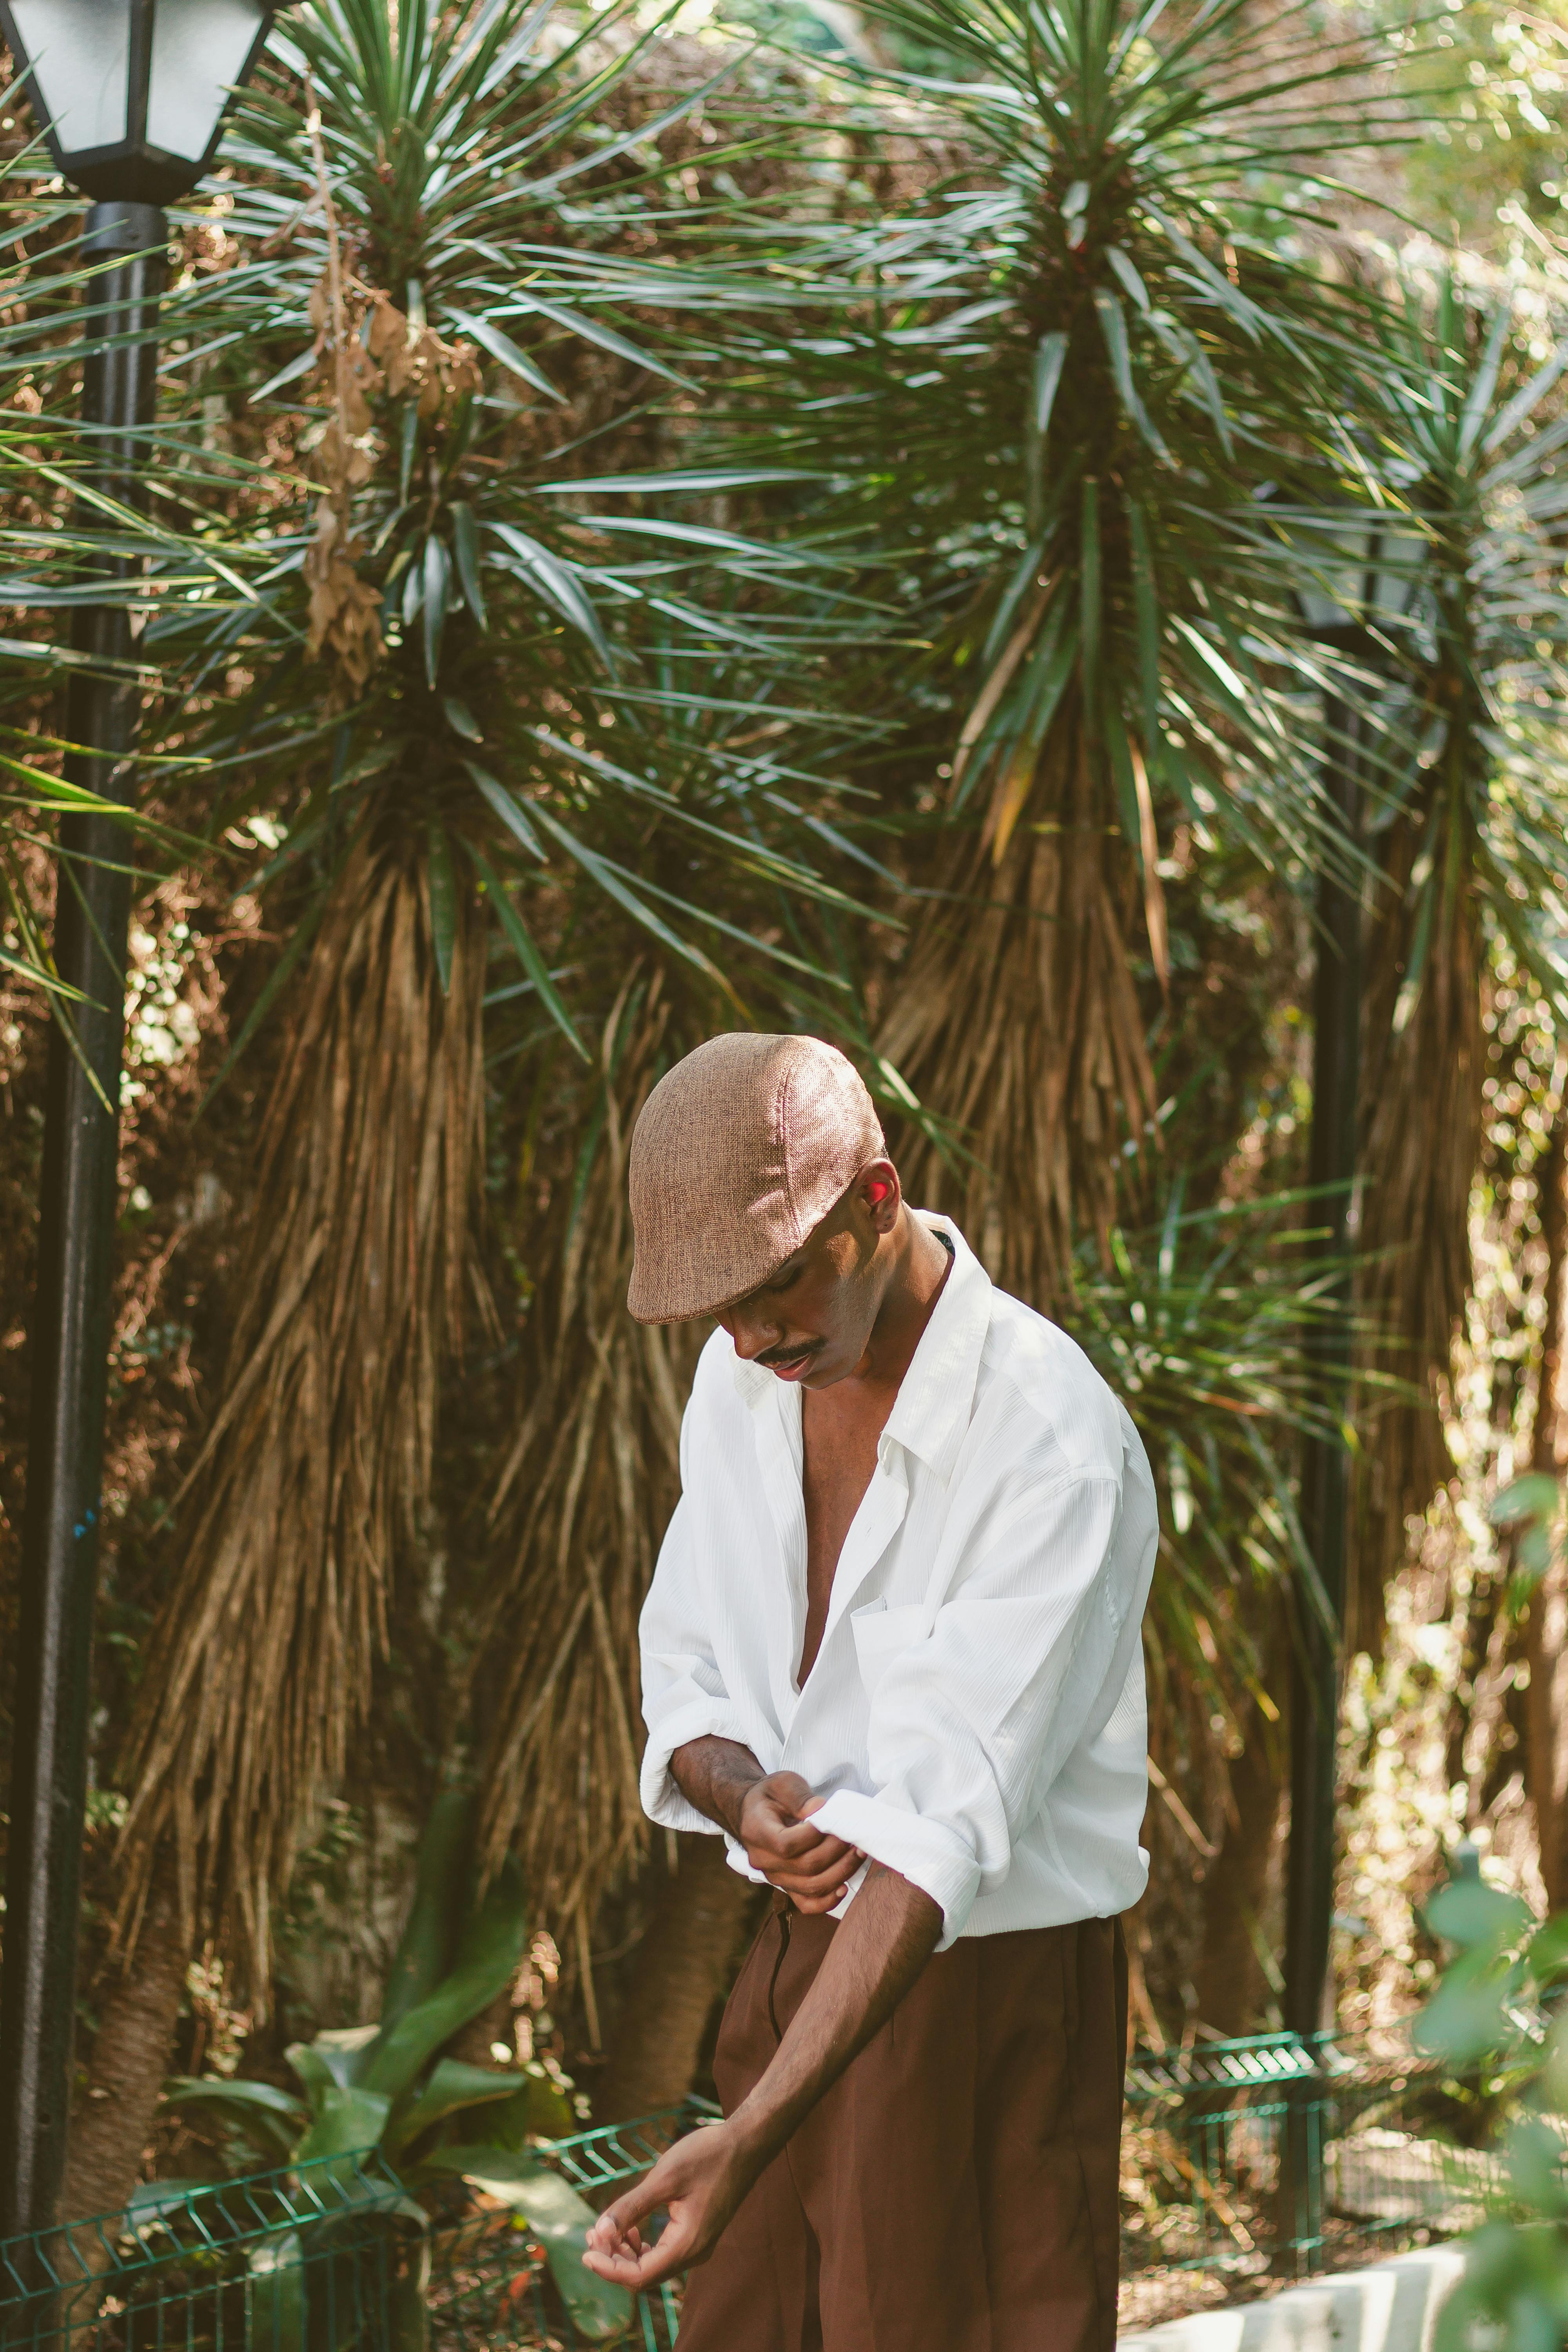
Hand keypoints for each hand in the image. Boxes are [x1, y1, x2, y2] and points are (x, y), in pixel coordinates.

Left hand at [582, 2120, 763, 2289]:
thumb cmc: (708, 2156)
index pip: (639, 2276)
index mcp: (687, 2245)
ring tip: (603, 2228)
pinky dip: (640, 2245)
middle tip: (590, 2233)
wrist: (746, 2144)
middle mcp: (694, 2253)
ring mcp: (697, 2245)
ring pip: (652, 2265)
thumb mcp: (664, 2178)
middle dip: (613, 2258)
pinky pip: (663, 2252)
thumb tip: (599, 2231)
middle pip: (644, 2275)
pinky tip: (629, 2227)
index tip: (585, 2253)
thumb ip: (631, 2207)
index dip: (609, 2269)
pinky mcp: (697, 2234)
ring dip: (625, 2252)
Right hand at [737, 1773, 861, 1914]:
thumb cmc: (770, 1796)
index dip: (816, 1835)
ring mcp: (775, 1877)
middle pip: (806, 1867)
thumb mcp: (782, 1783)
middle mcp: (764, 1861)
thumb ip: (800, 1797)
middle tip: (855, 1835)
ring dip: (841, 1871)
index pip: (788, 1844)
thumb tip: (822, 1812)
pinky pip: (807, 1904)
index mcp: (758, 1833)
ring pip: (811, 1887)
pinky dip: (828, 1900)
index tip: (834, 1819)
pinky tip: (844, 1886)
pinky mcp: (786, 1886)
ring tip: (858, 1852)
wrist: (754, 1813)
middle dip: (837, 1851)